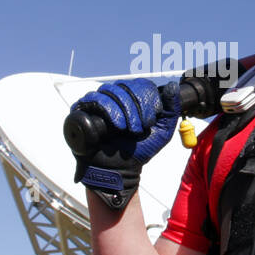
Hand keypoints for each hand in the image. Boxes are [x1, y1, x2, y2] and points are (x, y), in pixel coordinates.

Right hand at [71, 79, 180, 208]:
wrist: (118, 169)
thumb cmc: (138, 151)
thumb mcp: (162, 131)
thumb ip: (171, 109)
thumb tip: (172, 86)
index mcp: (133, 99)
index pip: (140, 84)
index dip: (147, 98)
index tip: (151, 120)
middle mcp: (114, 98)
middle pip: (125, 86)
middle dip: (136, 106)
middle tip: (139, 128)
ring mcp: (97, 103)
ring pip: (110, 90)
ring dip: (123, 109)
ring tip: (127, 129)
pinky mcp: (82, 111)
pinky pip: (92, 98)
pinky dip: (107, 109)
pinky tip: (115, 125)